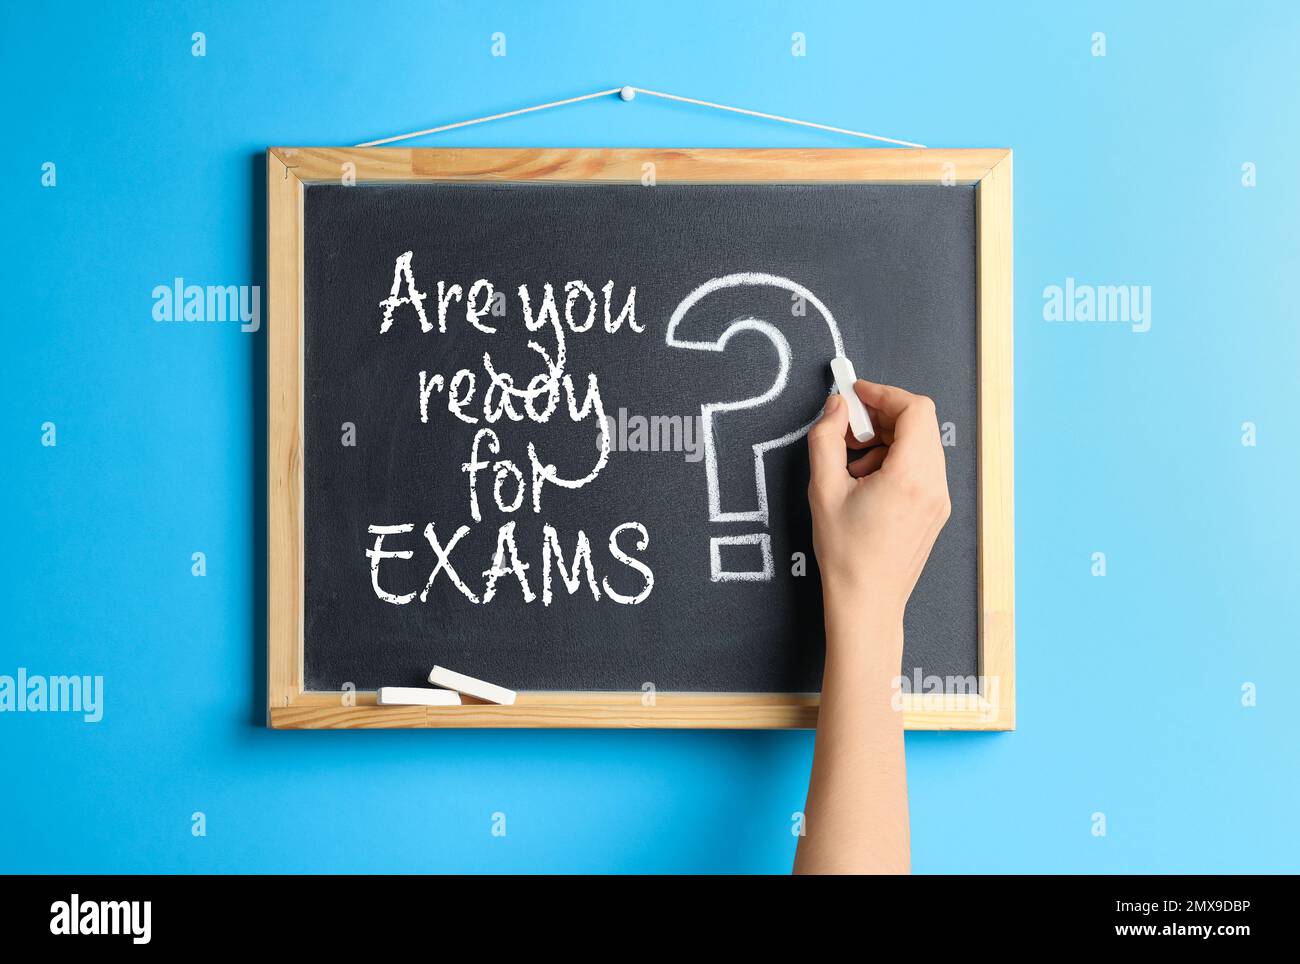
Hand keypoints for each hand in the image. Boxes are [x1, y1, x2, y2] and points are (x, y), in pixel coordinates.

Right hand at [807, 380, 951, 640]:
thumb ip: (826, 438)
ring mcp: (940, 500)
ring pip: (921, 445)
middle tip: (847, 430)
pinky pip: (922, 468)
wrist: (868, 603)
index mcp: (911, 475)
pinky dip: (896, 461)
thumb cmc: (845, 553)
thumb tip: (836, 407)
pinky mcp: (936, 511)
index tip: (855, 395)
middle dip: (882, 417)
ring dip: (887, 440)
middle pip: (920, 425)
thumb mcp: (823, 489)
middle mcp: (934, 484)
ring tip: (852, 465)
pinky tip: (866, 484)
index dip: (883, 394)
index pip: (915, 409)